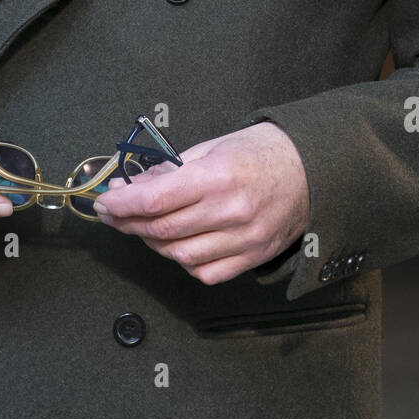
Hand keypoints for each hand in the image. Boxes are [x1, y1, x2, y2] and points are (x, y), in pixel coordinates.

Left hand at [93, 121, 309, 284]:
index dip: (122, 203)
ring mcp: (244, 239)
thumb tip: (133, 185)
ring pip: (179, 255)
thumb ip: (173, 169)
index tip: (104, 201)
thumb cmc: (262, 152)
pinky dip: (183, 262)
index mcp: (219, 176)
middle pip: (162, 229)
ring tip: (142, 226)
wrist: (314, 171)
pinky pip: (205, 272)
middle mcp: (231, 211)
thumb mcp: (215, 146)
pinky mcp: (253, 258)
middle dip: (127, 222)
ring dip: (151, 242)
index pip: (156, 199)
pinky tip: (176, 244)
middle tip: (112, 213)